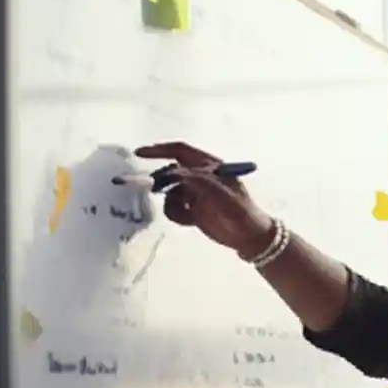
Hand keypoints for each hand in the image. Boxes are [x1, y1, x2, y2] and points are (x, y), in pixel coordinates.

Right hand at [134, 142, 274, 257]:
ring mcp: (196, 194)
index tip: (139, 153)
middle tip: (151, 190)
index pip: (181, 151)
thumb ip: (195, 180)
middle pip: (170, 172)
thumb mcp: (219, 192)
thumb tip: (171, 172)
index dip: (159, 150)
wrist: (248, 237)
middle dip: (160, 181)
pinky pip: (173, 209)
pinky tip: (190, 220)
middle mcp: (200, 177)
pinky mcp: (193, 210)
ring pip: (169, 193)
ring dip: (170, 203)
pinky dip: (176, 214)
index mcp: (210, 166)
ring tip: (184, 211)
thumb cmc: (239, 211)